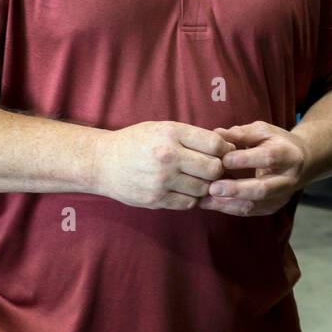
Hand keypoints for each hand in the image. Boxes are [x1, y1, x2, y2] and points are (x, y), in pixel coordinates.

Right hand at [91, 121, 232, 209]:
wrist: (102, 162)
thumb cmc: (137, 142)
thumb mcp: (163, 128)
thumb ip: (193, 136)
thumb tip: (228, 147)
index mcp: (172, 133)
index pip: (215, 144)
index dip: (224, 150)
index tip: (221, 153)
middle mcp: (167, 156)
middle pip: (214, 169)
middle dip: (217, 170)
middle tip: (211, 170)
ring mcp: (161, 179)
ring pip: (203, 188)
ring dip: (205, 186)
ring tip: (196, 180)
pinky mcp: (155, 199)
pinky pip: (188, 203)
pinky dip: (191, 198)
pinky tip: (183, 190)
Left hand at [198, 121, 308, 216]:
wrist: (302, 162)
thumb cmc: (277, 142)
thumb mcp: (263, 131)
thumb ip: (241, 133)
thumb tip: (216, 134)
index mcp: (288, 155)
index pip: (267, 158)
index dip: (245, 160)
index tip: (223, 159)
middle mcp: (288, 179)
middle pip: (263, 189)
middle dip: (236, 189)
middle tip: (212, 188)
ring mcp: (281, 197)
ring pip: (254, 205)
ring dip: (228, 204)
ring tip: (205, 200)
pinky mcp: (272, 208)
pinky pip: (249, 212)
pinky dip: (228, 208)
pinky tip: (210, 203)